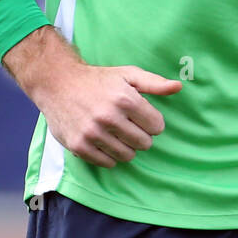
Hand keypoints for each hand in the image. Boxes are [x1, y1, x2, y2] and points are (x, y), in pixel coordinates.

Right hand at [6, 27, 183, 168]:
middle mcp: (109, 117)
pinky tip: (106, 142)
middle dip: (141, 136)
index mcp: (125, 99)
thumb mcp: (128, 74)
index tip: (144, 118)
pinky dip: (110, 156)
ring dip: (126, 147)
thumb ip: (155, 83)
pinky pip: (106, 163)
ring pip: (127, 155)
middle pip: (143, 143)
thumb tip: (178, 87)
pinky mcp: (79, 146)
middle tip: (131, 127)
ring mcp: (93, 133)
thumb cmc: (98, 80)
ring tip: (118, 134)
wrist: (58, 84)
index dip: (153, 123)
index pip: (157, 126)